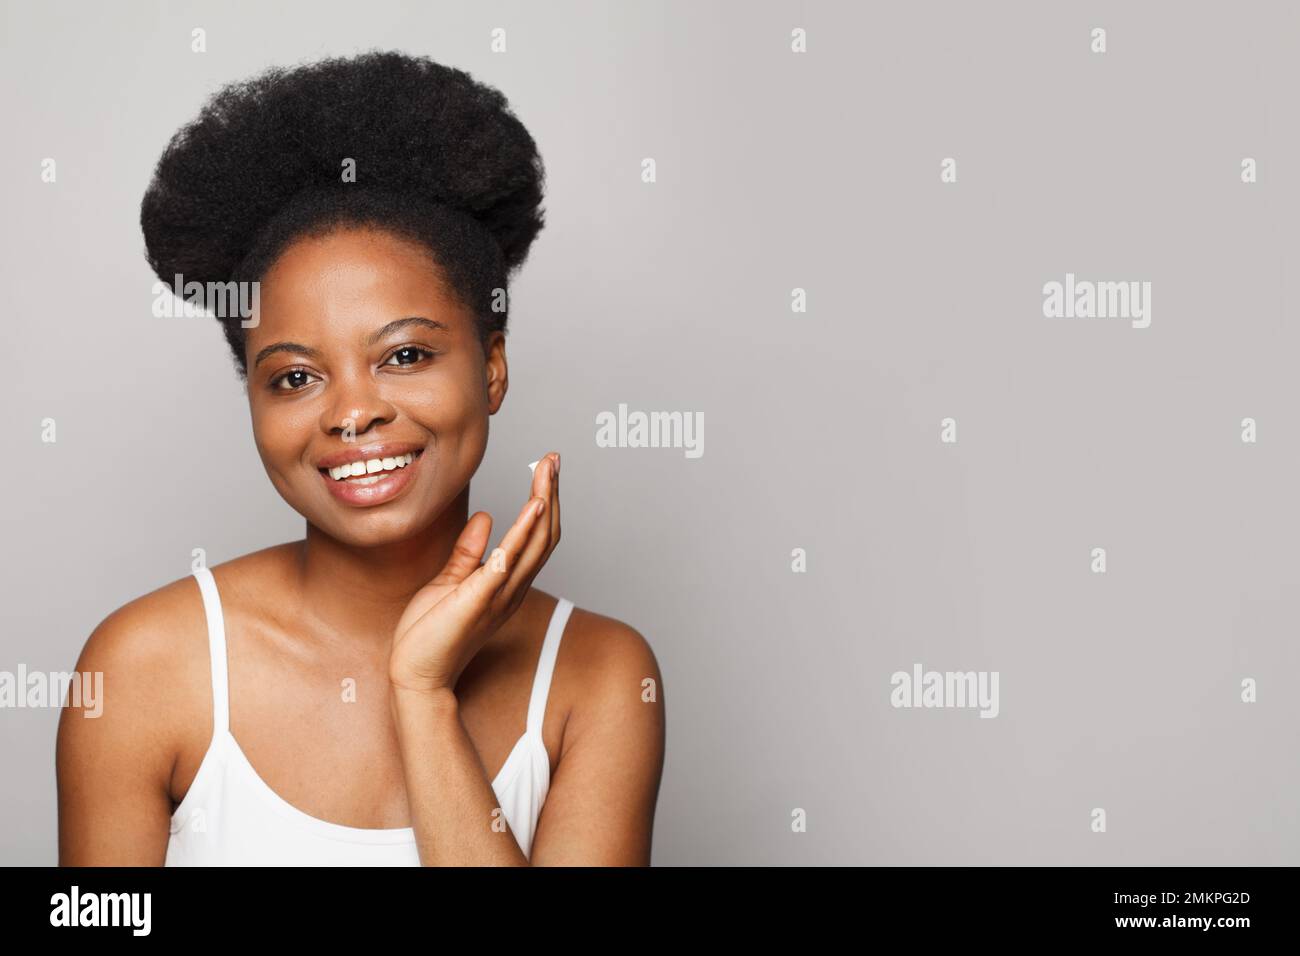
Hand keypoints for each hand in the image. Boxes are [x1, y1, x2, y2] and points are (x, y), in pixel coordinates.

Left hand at [389, 451, 561, 693]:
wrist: (415, 674)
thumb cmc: (430, 634)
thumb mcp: (450, 582)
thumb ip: (469, 552)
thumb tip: (485, 517)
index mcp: (506, 583)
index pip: (537, 537)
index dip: (544, 501)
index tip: (545, 469)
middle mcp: (511, 588)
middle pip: (545, 534)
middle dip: (551, 493)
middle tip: (553, 459)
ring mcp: (499, 594)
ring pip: (535, 543)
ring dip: (544, 503)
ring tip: (548, 471)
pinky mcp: (478, 598)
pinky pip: (506, 562)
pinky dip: (523, 533)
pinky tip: (532, 508)